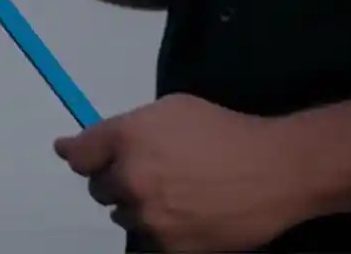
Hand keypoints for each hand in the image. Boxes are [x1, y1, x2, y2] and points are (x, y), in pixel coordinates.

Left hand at [53, 94, 307, 252]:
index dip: (78, 155)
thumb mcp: (171, 110)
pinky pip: (149, 239)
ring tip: (177, 192)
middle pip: (99, 188)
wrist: (277, 170)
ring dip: (139, 205)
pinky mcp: (170, 246)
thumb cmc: (223, 131)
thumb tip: (79, 145)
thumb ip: (125, 128)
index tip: (73, 154)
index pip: (78, 156)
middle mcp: (130, 178)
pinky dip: (162, 229)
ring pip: (123, 215)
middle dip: (116, 179)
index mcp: (127, 138)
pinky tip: (189, 212)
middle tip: (151, 170)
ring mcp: (149, 216)